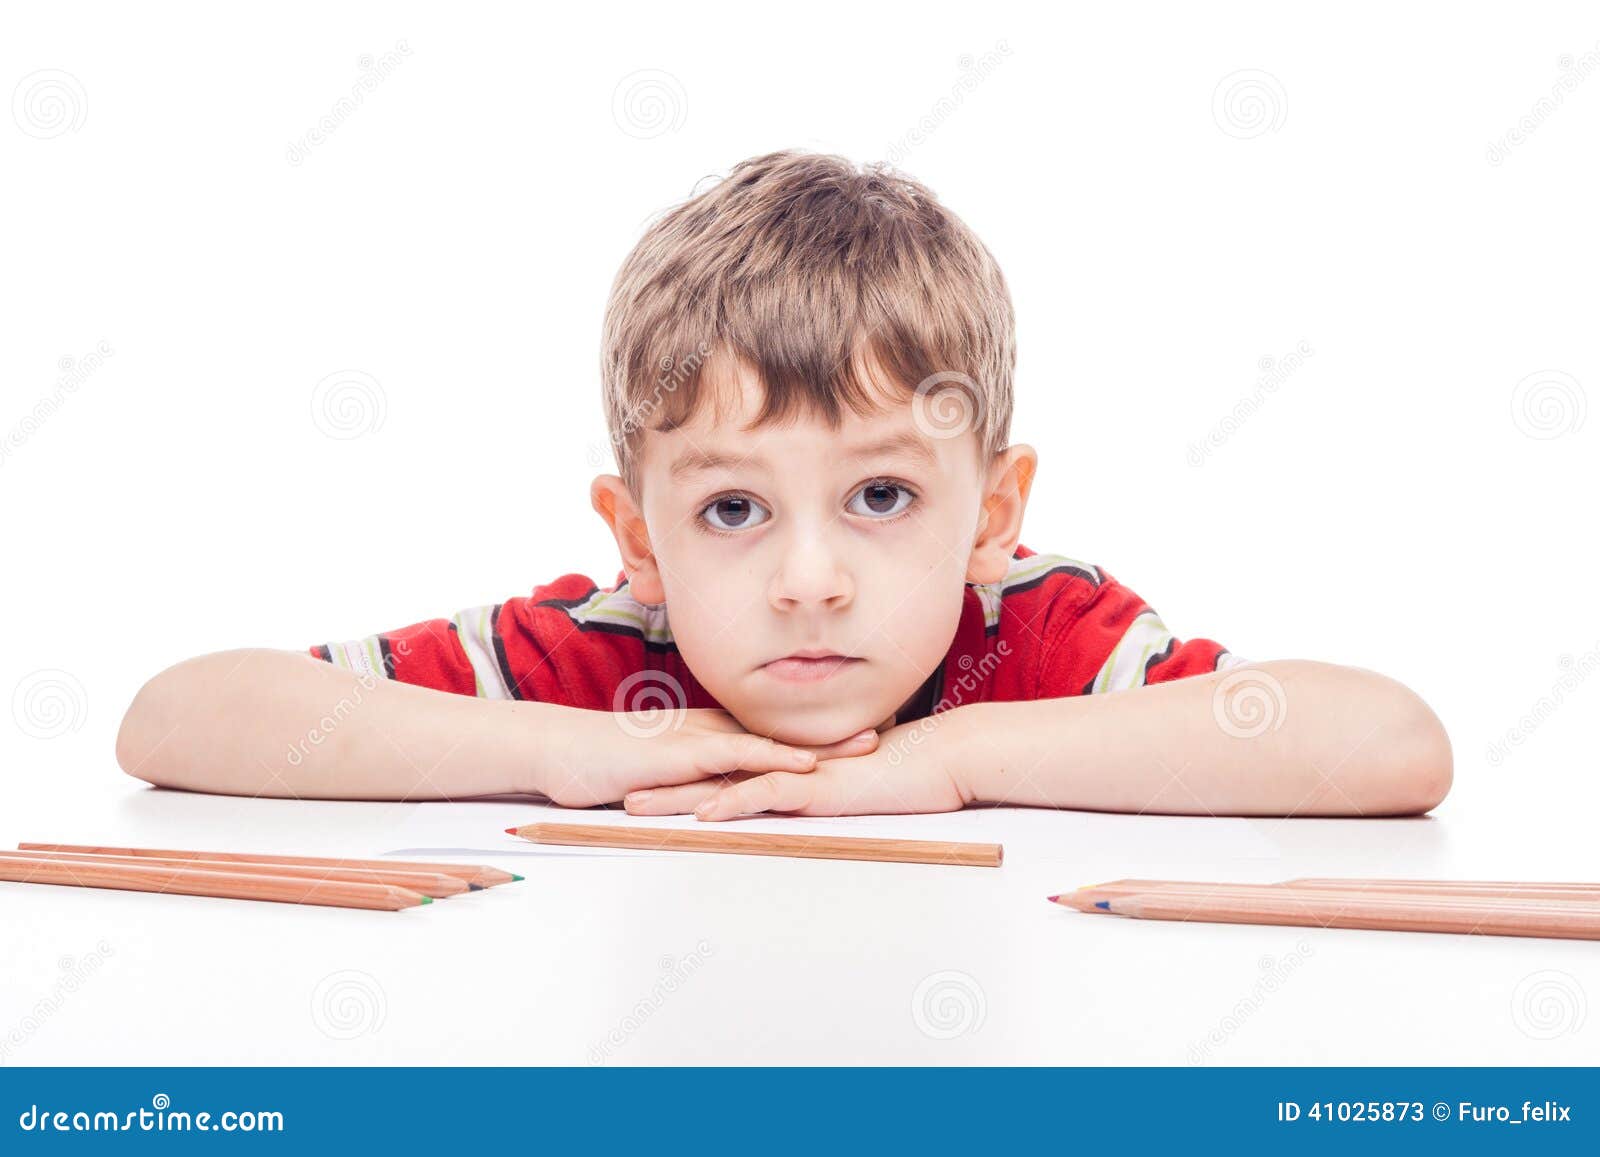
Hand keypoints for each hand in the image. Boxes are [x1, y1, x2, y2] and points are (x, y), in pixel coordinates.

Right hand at [534, 706, 879, 808]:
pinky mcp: (682, 756)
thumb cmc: (598, 764)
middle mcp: (711, 730)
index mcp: (707, 732)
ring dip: (821, 744)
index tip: (862, 731)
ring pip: (772, 741)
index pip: (773, 731)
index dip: (817, 733)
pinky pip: (736, 757)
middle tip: (888, 730)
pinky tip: (804, 767)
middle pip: (786, 730)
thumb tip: (713, 795)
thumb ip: (687, 778)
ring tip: (867, 745)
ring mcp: (698, 740)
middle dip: (836, 733)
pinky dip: (773, 760)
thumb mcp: (654, 773)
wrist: (556, 751)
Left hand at [621, 715, 972, 819]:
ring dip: (679, 796)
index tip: (641, 784)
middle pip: (709, 773)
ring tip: (636, 808)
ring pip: (725, 781)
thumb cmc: (905, 775)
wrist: (942, 759)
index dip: (680, 777)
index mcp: (787, 764)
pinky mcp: (819, 786)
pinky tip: (704, 814)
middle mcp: (784, 764)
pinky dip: (734, 802)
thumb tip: (803, 803)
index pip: (722, 769)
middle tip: (615, 795)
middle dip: (661, 785)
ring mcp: (799, 772)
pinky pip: (767, 794)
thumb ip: (822, 792)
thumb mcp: (850, 789)